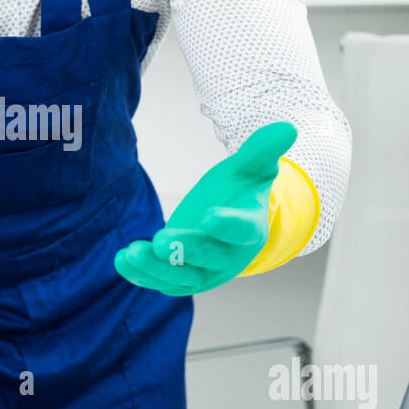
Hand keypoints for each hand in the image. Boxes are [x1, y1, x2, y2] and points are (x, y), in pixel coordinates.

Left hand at [114, 122, 296, 295]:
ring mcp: (205, 272)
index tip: (208, 217)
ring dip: (155, 268)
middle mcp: (229, 257)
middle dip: (185, 250)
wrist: (230, 219)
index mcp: (251, 229)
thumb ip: (263, 150)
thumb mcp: (252, 168)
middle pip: (208, 258)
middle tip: (161, 240)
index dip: (227, 225)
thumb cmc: (241, 190)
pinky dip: (142, 275)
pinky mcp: (182, 277)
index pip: (242, 230)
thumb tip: (286, 127)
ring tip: (132, 252)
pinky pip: (162, 280)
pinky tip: (121, 260)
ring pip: (181, 277)